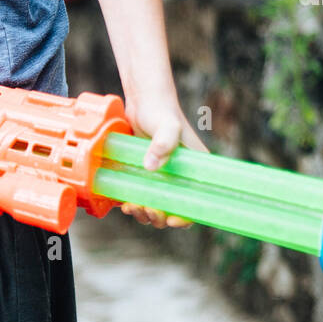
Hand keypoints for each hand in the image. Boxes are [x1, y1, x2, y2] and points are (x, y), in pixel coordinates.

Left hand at [118, 96, 207, 229]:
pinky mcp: (143, 176)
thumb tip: (151, 166)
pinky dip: (134, 205)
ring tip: (132, 206)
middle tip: (146, 208)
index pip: (197, 202)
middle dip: (159, 216)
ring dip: (144, 214)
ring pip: (155, 207)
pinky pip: (141, 198)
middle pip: (173, 209)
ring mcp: (160, 177)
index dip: (186, 218)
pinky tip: (125, 203)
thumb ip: (163, 142)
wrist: (141, 101)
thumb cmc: (160, 110)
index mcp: (195, 169)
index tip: (171, 219)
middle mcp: (179, 176)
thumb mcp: (166, 125)